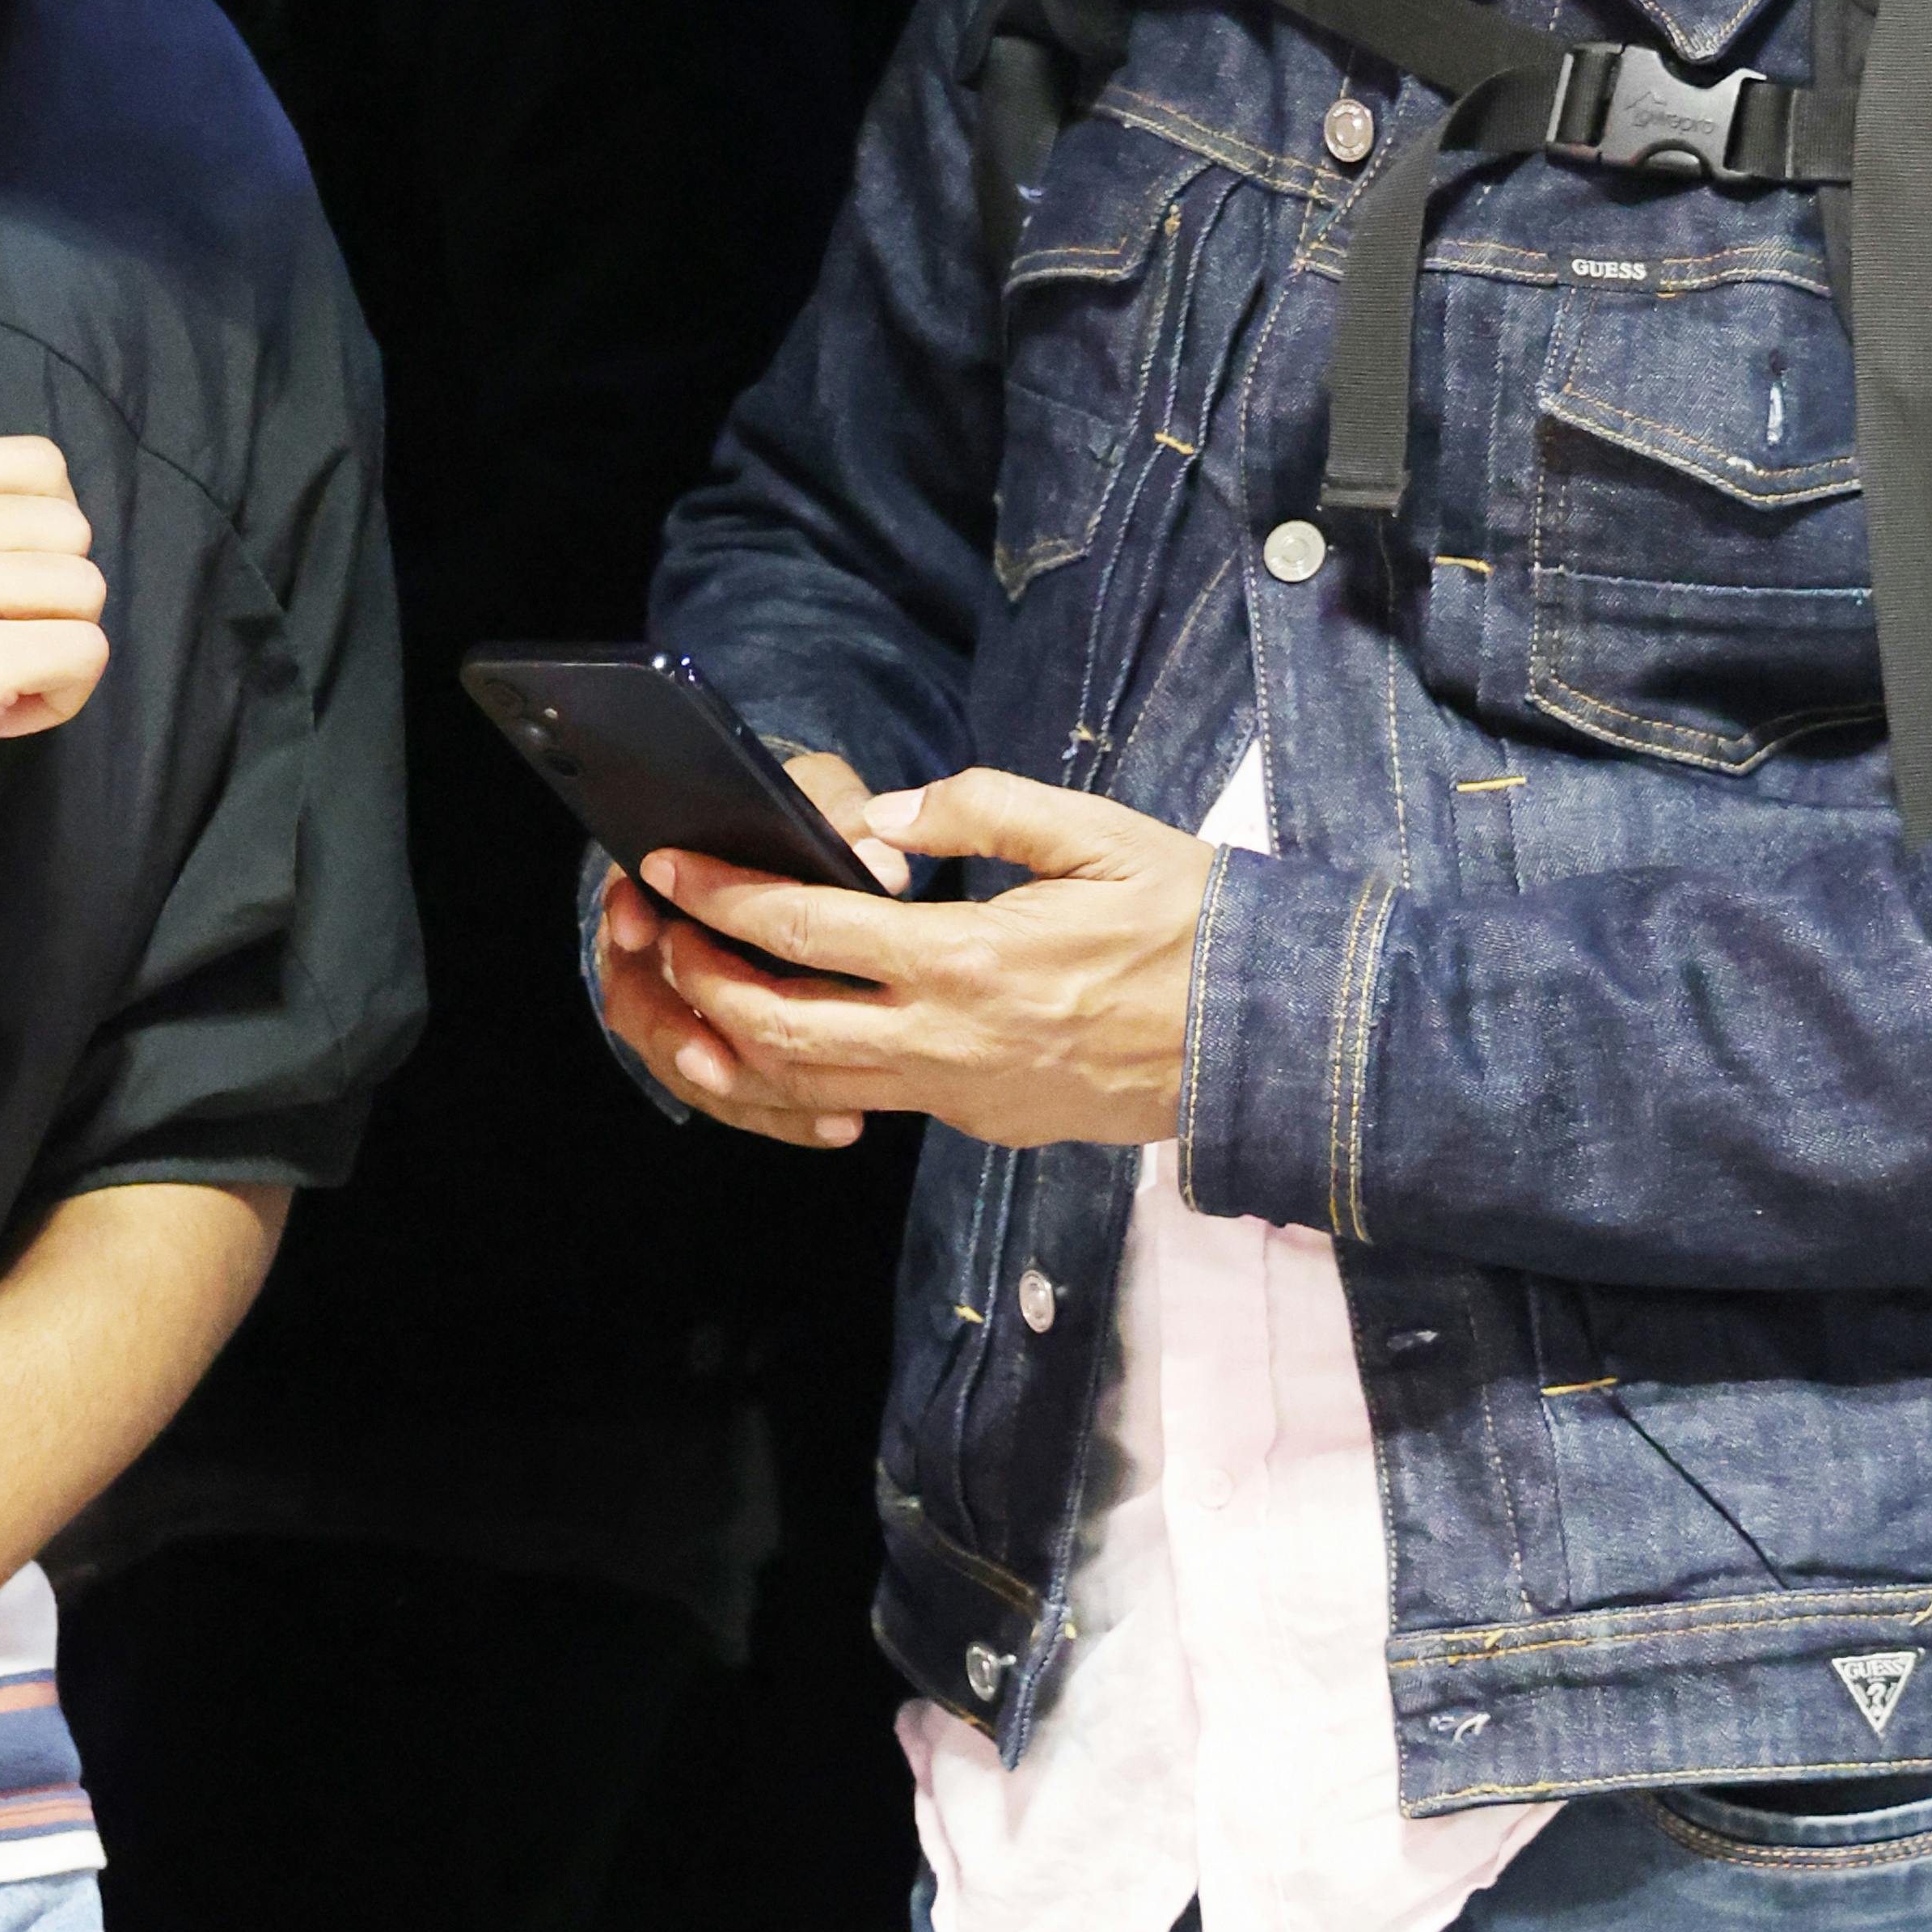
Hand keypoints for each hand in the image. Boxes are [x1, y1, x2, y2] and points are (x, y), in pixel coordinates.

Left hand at [606, 762, 1205, 1153]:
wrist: (1264, 1037)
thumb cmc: (1190, 922)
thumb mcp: (1097, 833)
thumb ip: (983, 809)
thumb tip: (883, 820)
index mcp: (968, 960)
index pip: (806, 931)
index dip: (723, 897)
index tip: (669, 868)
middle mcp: (950, 1042)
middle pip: (781, 1030)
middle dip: (705, 983)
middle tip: (666, 936)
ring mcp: (965, 1094)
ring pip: (817, 1086)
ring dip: (747, 1041)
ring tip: (708, 990)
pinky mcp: (985, 1122)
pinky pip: (878, 1101)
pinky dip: (820, 1072)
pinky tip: (804, 1026)